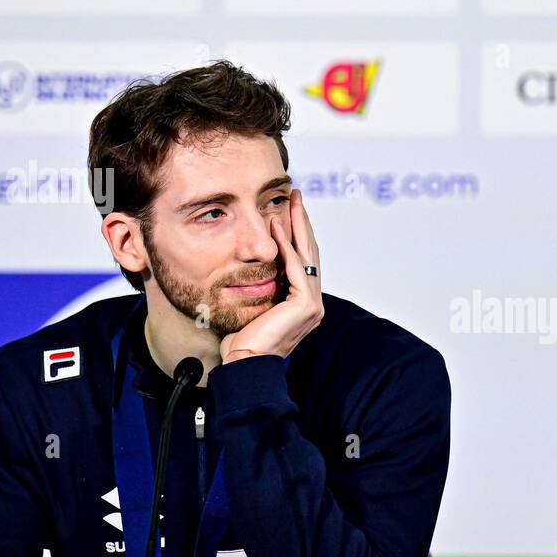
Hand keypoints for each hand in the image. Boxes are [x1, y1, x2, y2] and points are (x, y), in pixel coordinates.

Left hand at [219, 188, 322, 363]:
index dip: (297, 233)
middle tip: (297, 195)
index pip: (302, 260)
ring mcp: (312, 304)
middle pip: (310, 252)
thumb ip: (262, 282)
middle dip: (302, 221)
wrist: (244, 361)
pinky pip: (296, 268)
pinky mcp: (306, 305)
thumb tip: (252, 259)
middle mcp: (312, 302)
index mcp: (303, 302)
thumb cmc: (243, 339)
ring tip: (291, 202)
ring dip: (298, 225)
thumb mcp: (255, 302)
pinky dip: (287, 246)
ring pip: (306, 255)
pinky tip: (277, 226)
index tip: (288, 209)